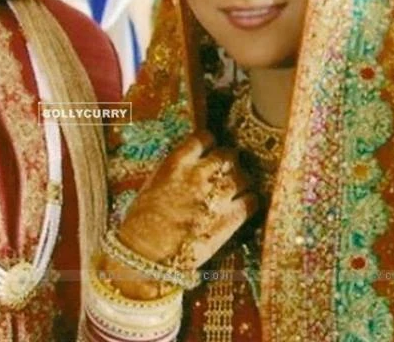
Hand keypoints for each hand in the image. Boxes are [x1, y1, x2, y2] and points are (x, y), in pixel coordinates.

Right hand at [100, 131, 256, 298]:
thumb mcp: (154, 184)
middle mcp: (199, 174)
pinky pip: (252, 201)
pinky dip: (249, 201)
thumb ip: (177, 171)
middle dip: (227, 162)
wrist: (146, 255)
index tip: (210, 151)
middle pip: (228, 154)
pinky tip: (241, 207)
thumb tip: (194, 166)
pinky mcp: (230, 219)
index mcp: (176, 162)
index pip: (204, 137)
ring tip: (234, 190)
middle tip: (224, 172)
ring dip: (240, 181)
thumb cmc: (142, 222)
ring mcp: (216, 196)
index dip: (209, 144)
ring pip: (243, 176)